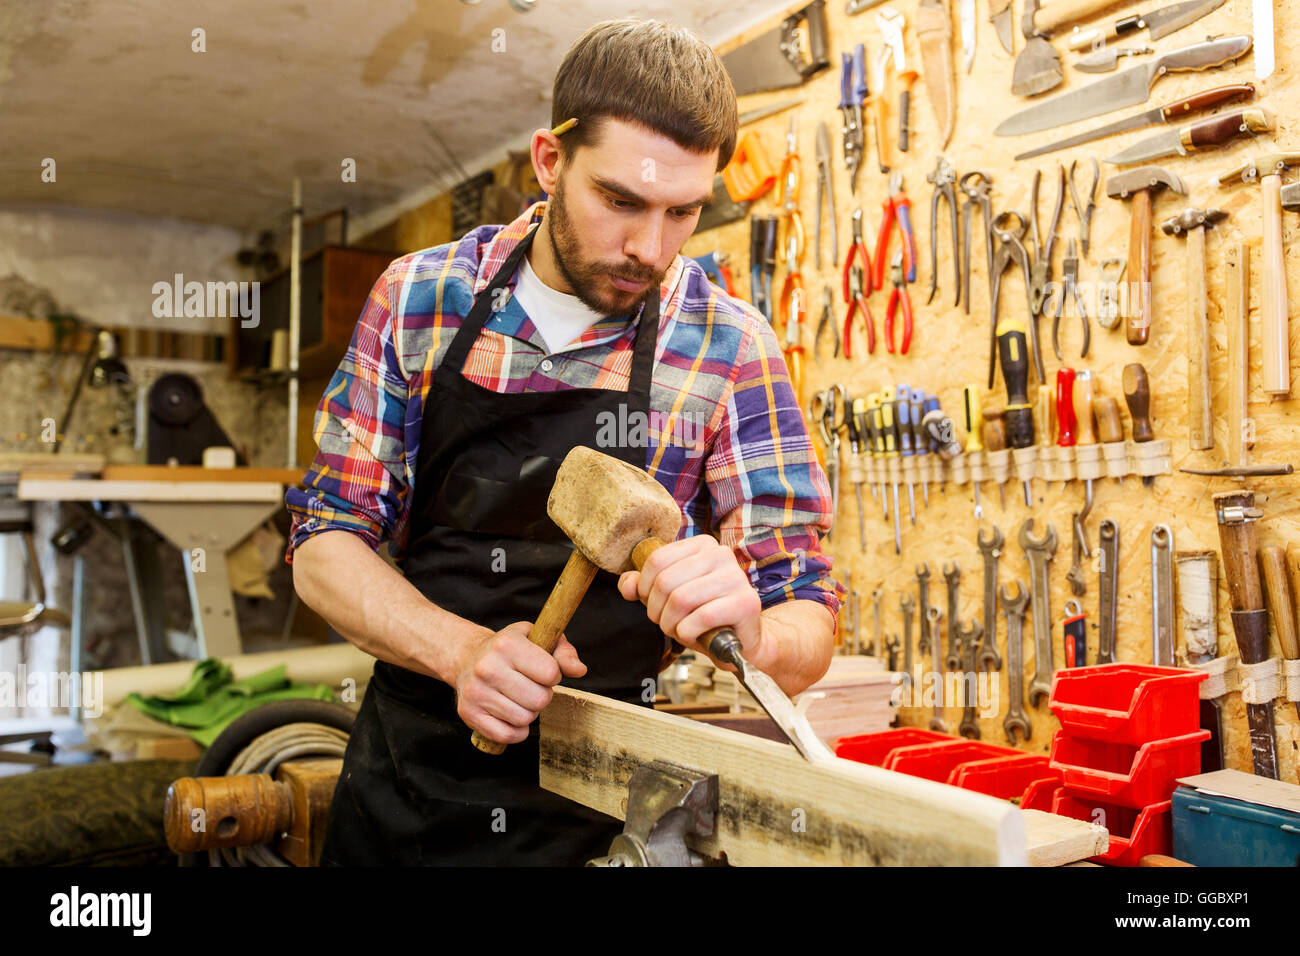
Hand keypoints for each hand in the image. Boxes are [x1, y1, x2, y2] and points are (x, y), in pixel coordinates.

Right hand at [453, 621, 586, 744]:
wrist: (467, 657)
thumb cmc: (510, 649)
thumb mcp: (537, 638)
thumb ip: (563, 652)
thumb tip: (580, 670)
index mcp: (507, 644)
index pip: (551, 673)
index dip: (553, 674)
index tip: (542, 670)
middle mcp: (488, 667)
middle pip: (539, 700)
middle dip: (542, 696)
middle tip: (531, 686)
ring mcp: (476, 691)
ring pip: (524, 719)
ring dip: (528, 712)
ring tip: (518, 698)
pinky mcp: (469, 713)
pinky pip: (507, 735)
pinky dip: (516, 731)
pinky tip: (511, 715)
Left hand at [616, 536, 762, 665]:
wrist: (740, 640)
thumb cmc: (703, 615)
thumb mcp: (670, 597)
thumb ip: (645, 586)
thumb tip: (628, 585)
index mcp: (702, 545)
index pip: (657, 560)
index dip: (645, 588)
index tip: (653, 603)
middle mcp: (721, 554)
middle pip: (665, 581)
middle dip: (657, 610)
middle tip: (667, 622)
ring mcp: (735, 577)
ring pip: (680, 600)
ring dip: (671, 624)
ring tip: (680, 629)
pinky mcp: (745, 602)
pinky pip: (701, 618)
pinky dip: (689, 633)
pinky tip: (695, 635)